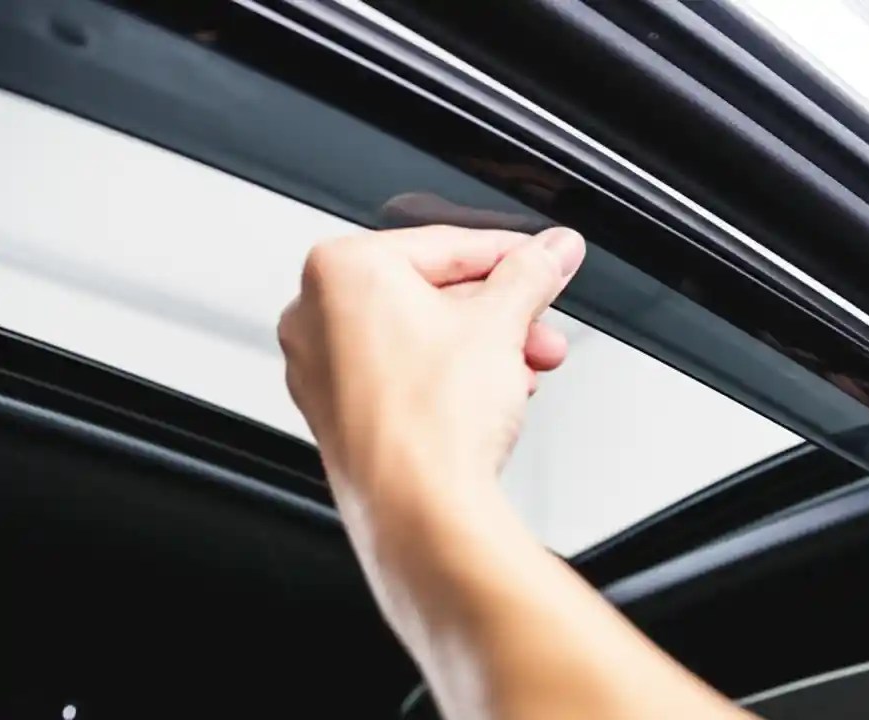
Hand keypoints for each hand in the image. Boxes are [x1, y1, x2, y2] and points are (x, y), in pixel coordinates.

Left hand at [278, 225, 584, 493]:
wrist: (420, 511)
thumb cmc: (432, 420)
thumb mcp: (500, 323)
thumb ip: (531, 274)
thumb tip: (552, 251)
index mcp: (341, 270)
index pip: (445, 244)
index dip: (510, 254)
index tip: (545, 258)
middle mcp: (316, 315)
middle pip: (431, 292)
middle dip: (500, 311)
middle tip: (544, 317)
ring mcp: (321, 368)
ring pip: (420, 336)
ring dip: (484, 346)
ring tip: (529, 363)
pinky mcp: (338, 413)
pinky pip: (403, 373)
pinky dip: (449, 375)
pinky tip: (494, 391)